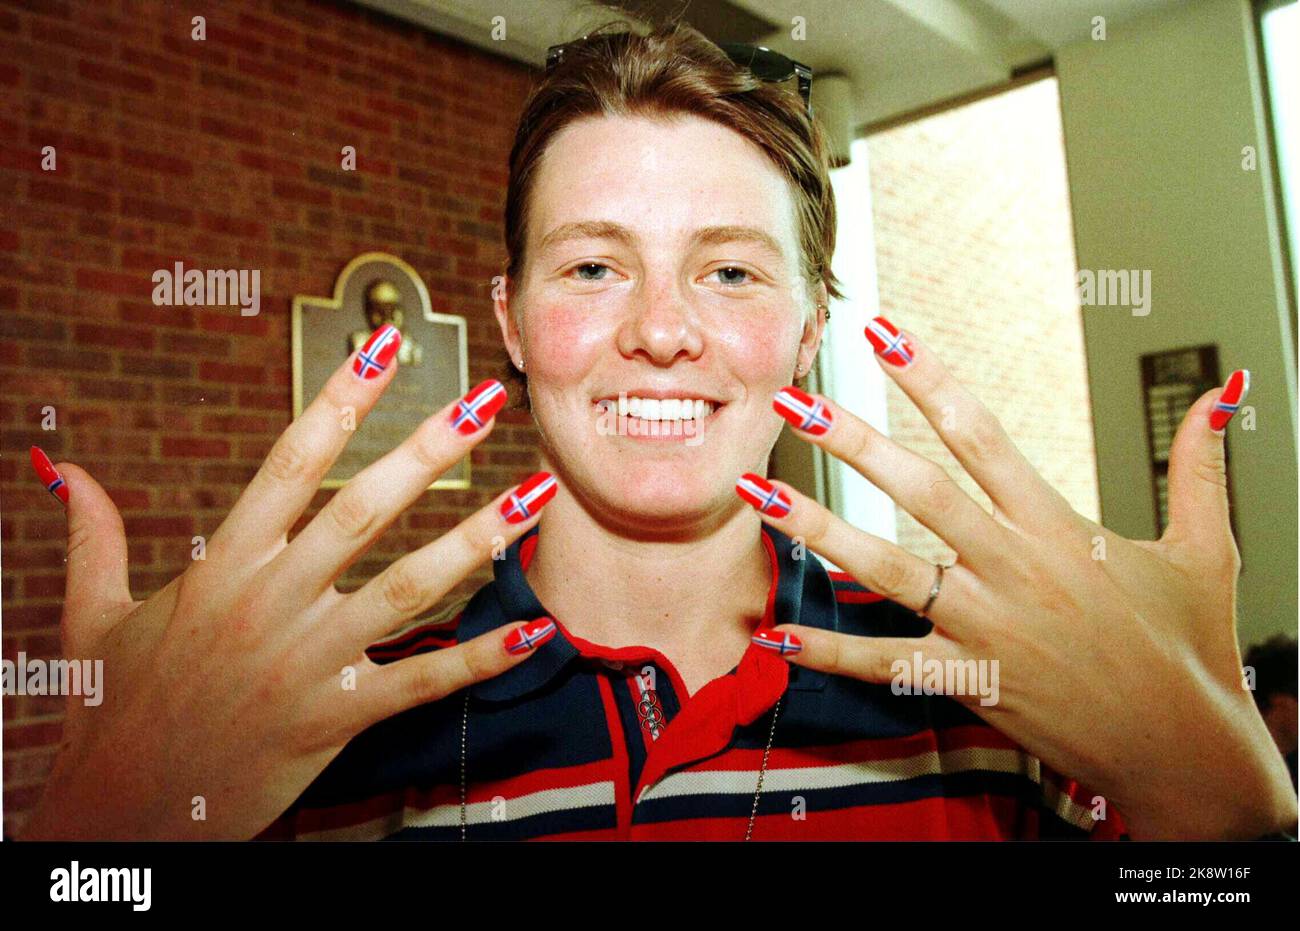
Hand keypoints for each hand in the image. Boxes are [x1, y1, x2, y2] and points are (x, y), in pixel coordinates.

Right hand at [20, 328, 557, 839]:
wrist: (119, 812)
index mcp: (222, 566)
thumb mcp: (91, 618)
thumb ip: (94, 538)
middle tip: (486, 402)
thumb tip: (66, 470)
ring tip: (535, 495)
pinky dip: (480, 658)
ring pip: (410, 587)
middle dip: (428, 451)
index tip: (384, 344)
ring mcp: (309, 660)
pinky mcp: (335, 718)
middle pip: (363, 510)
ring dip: (479, 537)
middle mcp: (272, 602)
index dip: (342, 398)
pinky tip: (535, 631)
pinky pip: (420, 681)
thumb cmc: (112, 708)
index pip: (291, 461)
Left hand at [748, 316, 1295, 839]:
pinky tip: (778, 633)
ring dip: (818, 527)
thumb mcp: (1206, 551)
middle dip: (852, 440)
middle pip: (919, 491)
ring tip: (761, 491)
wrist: (1187, 748)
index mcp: (1061, 527)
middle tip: (793, 398)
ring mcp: (986, 628)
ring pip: (887, 568)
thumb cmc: (1192, 647)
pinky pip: (886, 663)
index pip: (982, 434)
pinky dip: (831, 650)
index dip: (929, 379)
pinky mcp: (971, 682)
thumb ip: (1199, 468)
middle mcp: (1014, 570)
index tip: (883, 335)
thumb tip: (1223, 395)